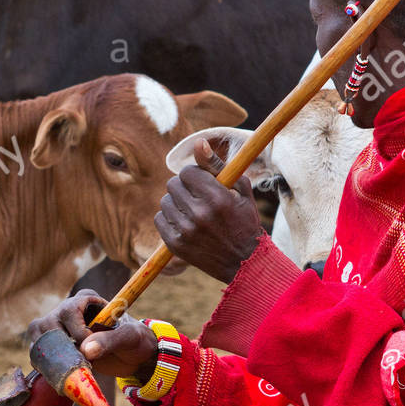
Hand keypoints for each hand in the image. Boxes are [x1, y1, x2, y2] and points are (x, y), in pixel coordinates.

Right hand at [26, 290, 157, 378]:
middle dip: (61, 349)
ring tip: (71, 369)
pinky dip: (46, 366)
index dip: (78, 335)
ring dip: (50, 357)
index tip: (93, 351)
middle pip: (47, 325)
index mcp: (85, 299)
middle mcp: (67, 309)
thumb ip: (110, 340)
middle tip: (80, 363)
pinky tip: (61, 374)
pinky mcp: (55, 345)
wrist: (134, 356)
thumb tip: (86, 351)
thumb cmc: (134, 339)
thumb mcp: (128, 337)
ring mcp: (58, 327)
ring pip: (39, 338)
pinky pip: (39, 352)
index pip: (69, 313)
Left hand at [154, 138, 262, 283]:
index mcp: (217, 198)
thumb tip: (198, 143)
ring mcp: (186, 231)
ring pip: (165, 202)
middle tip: (197, 197)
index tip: (202, 183)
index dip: (194, 175)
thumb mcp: (240, 190)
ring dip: (176, 203)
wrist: (244, 263)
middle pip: (173, 185)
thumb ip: (217, 165)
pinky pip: (160, 219)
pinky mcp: (176, 245)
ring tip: (192, 211)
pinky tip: (184, 223)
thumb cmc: (245, 221)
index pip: (187, 172)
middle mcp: (199, 214)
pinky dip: (169, 218)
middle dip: (184, 187)